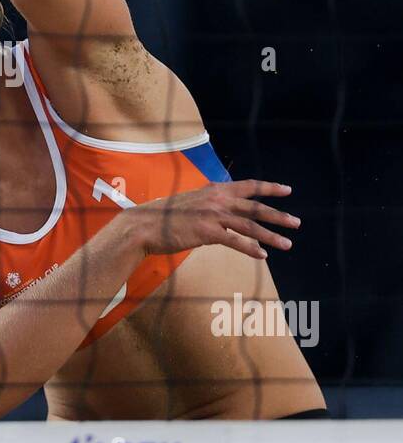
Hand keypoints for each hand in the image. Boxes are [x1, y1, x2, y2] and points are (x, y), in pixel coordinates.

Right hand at [129, 180, 299, 260]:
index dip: (269, 188)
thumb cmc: (165, 217)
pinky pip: (235, 241)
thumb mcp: (191, 202)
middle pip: (255, 207)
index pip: (248, 186)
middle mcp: (217, 200)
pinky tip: (263, 256)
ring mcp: (213, 215)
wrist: (144, 225)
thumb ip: (209, 205)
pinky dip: (251, 249)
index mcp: (214, 189)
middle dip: (278, 215)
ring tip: (288, 244)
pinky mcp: (207, 232)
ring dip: (271, 236)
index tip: (287, 190)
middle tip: (297, 223)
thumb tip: (223, 214)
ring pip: (250, 226)